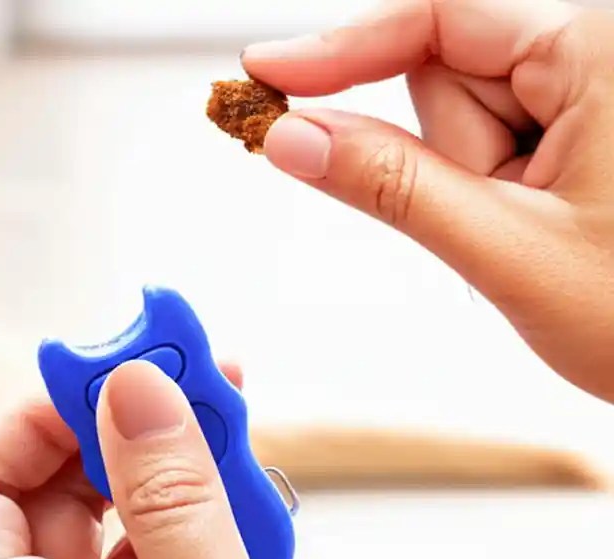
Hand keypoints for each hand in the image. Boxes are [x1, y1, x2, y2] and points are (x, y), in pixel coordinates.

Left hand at [0, 362, 344, 558]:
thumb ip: (178, 505)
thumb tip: (139, 388)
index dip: (30, 416)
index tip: (120, 369)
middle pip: (44, 500)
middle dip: (127, 437)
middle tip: (209, 383)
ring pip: (111, 539)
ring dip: (183, 494)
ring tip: (253, 469)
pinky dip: (209, 556)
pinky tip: (266, 548)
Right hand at [243, 0, 613, 402]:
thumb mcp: (509, 250)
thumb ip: (390, 184)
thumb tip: (293, 137)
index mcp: (601, 48)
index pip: (437, 14)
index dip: (340, 44)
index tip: (264, 73)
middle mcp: (600, 52)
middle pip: (447, 66)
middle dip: (450, 145)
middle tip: (500, 214)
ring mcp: (594, 88)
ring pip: (466, 107)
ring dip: (476, 173)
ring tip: (541, 226)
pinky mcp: (587, 122)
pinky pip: (496, 133)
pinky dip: (493, 177)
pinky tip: (544, 218)